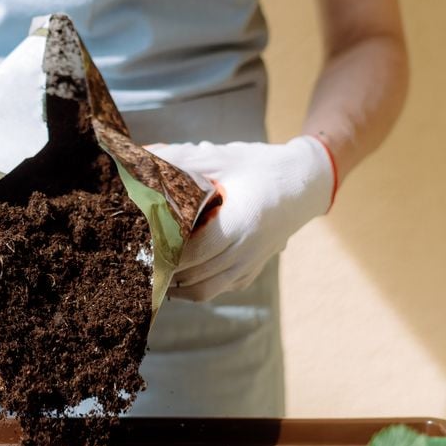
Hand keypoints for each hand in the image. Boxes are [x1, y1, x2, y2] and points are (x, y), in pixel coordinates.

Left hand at [148, 136, 335, 300]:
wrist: (306, 183)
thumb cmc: (262, 168)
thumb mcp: (223, 159)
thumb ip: (183, 161)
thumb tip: (143, 155)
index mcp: (238, 225)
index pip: (192, 253)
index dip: (164, 253)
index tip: (142, 245)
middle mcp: (246, 252)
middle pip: (193, 277)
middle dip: (164, 271)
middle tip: (140, 259)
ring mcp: (250, 265)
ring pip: (205, 291)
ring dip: (177, 285)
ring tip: (155, 268)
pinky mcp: (252, 271)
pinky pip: (219, 288)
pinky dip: (196, 285)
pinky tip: (180, 270)